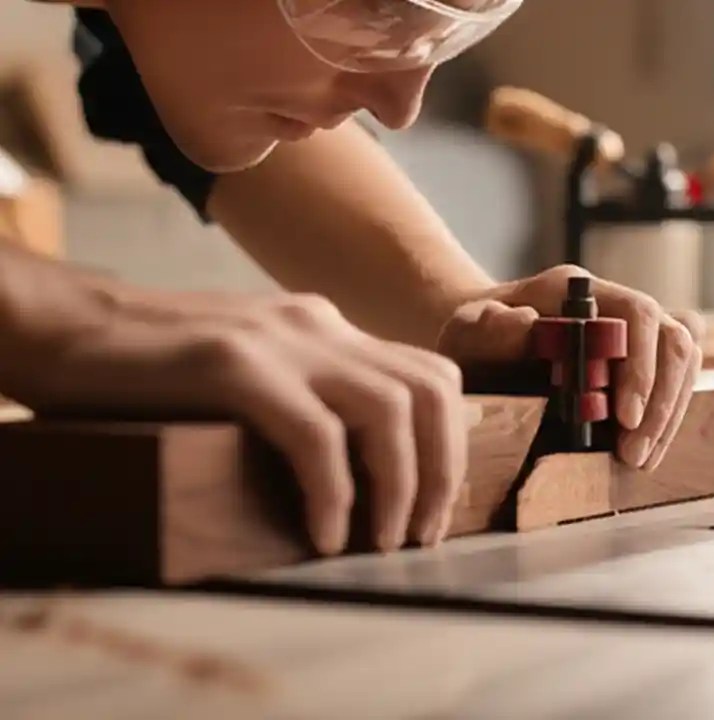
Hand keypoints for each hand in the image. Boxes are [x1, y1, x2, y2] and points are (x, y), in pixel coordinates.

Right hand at [0, 249, 467, 554]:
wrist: (62, 326)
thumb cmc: (151, 369)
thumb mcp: (252, 371)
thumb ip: (305, 395)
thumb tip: (356, 469)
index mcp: (325, 328)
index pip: (428, 377)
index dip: (448, 446)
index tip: (432, 510)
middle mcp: (317, 325)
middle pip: (429, 391)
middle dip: (440, 471)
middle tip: (418, 535)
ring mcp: (278, 341)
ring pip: (389, 411)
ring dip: (399, 486)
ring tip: (379, 542)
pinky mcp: (234, 365)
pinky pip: (315, 437)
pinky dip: (332, 493)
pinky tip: (322, 535)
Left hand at [437, 265, 702, 469]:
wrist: (482, 346)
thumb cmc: (475, 339)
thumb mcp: (467, 332)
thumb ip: (488, 327)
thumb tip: (527, 323)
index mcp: (578, 290)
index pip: (637, 313)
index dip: (641, 365)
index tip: (625, 418)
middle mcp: (616, 303)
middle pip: (672, 339)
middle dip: (662, 402)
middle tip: (635, 454)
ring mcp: (635, 331)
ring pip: (683, 361)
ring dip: (669, 415)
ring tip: (639, 459)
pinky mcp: (642, 359)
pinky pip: (677, 379)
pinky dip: (668, 417)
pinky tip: (645, 450)